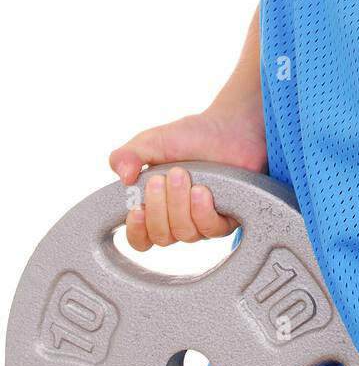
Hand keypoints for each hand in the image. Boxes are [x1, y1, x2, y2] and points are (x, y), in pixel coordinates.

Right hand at [108, 108, 266, 250]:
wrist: (228, 126)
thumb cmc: (191, 136)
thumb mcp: (151, 142)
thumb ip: (127, 156)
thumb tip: (122, 177)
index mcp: (157, 207)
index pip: (141, 239)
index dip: (136, 231)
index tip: (136, 208)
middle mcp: (180, 219)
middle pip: (162, 237)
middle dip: (159, 207)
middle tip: (163, 177)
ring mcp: (203, 221)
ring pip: (185, 234)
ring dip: (180, 204)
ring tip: (184, 175)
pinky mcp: (227, 217)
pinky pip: (211, 230)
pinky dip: (202, 211)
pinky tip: (202, 191)